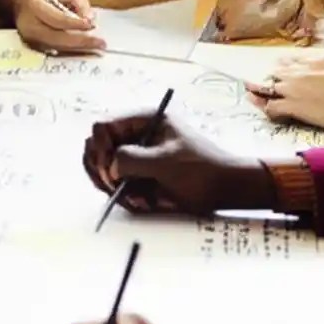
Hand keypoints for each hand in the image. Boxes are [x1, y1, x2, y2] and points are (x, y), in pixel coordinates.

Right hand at [15, 0, 104, 53]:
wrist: (24, 8)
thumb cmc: (47, 0)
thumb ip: (79, 2)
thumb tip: (90, 19)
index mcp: (35, 7)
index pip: (57, 19)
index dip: (75, 23)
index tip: (91, 25)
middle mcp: (31, 27)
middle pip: (58, 38)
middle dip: (81, 41)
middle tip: (101, 43)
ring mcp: (32, 41)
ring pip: (58, 48)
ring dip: (80, 49)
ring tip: (97, 48)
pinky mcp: (36, 50)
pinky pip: (56, 53)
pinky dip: (72, 52)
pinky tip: (86, 51)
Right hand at [83, 114, 273, 214]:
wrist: (227, 190)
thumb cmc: (203, 170)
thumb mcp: (167, 161)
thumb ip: (132, 159)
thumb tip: (109, 167)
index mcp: (143, 121)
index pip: (102, 127)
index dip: (101, 148)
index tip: (112, 169)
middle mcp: (135, 137)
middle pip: (96, 148)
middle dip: (101, 170)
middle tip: (115, 187)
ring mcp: (135, 158)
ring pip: (102, 170)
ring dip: (112, 187)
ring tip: (136, 198)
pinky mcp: (138, 177)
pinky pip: (116, 186)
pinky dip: (123, 197)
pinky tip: (143, 202)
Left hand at [245, 57, 323, 133]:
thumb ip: (323, 60)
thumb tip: (319, 56)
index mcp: (308, 63)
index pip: (285, 61)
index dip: (280, 67)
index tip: (276, 71)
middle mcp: (297, 74)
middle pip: (273, 75)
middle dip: (269, 80)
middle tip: (261, 85)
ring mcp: (292, 90)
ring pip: (267, 90)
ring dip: (261, 94)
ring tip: (253, 96)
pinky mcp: (292, 106)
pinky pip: (271, 108)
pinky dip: (268, 110)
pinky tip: (270, 112)